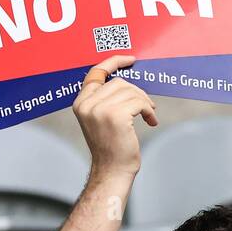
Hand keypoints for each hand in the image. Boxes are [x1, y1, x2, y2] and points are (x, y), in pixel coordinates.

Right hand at [72, 54, 157, 178]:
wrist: (112, 171)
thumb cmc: (111, 147)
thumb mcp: (100, 120)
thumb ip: (105, 99)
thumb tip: (127, 81)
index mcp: (81, 103)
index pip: (96, 72)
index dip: (114, 62)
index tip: (130, 59)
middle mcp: (87, 104)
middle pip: (119, 82)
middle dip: (137, 92)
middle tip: (147, 106)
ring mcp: (101, 110)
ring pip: (131, 91)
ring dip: (144, 102)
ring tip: (148, 116)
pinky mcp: (116, 116)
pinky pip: (139, 102)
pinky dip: (148, 110)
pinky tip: (150, 121)